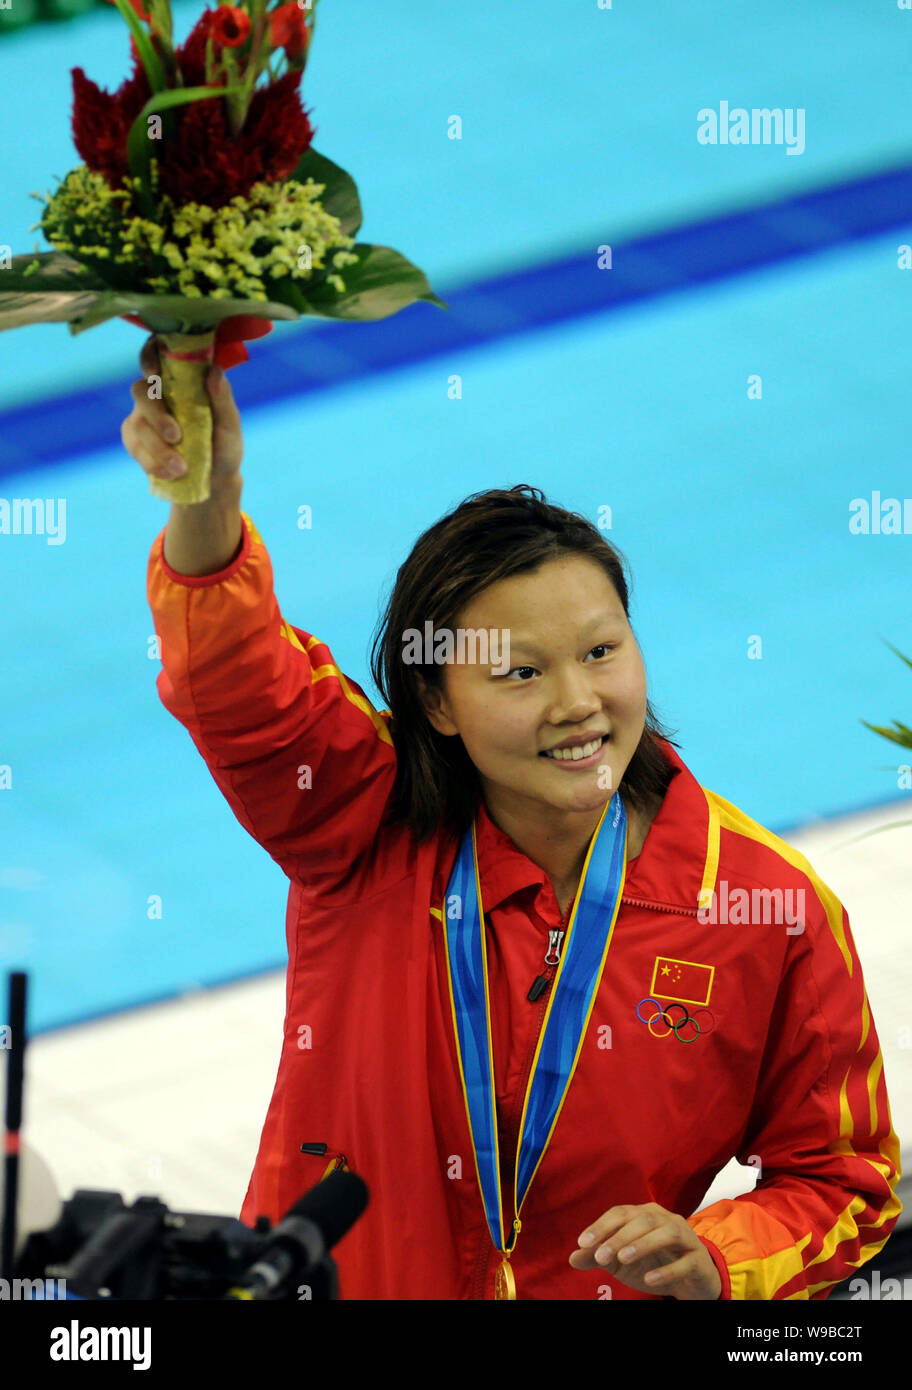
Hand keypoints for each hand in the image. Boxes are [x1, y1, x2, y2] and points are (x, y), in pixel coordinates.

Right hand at [120, 335, 243, 485]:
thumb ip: (222, 398)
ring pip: (137, 424)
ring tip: (181, 468)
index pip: (156, 355)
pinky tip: (169, 473)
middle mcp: (158, 395)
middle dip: (156, 415)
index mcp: (180, 382)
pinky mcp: (136, 440)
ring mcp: (143, 417)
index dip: (149, 357)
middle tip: (176, 436)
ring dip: (157, 448)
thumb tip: (214, 371)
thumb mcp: (230, 425)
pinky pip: (134, 446)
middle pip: (140, 391)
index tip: (155, 374)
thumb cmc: (224, 446)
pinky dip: (151, 461)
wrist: (215, 481)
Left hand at [569, 1202, 721, 1299]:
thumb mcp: (622, 1262)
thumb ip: (599, 1257)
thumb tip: (572, 1258)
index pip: (621, 1213)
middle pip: (642, 1220)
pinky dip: (667, 1270)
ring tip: (622, 1259)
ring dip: (643, 1244)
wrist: (692, 1280)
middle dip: (619, 1237)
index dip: (601, 1225)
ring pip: (666, 1233)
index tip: (583, 1242)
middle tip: (601, 1257)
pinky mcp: (699, 1259)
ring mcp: (685, 1237)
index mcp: (645, 1214)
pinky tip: (649, 1280)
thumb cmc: (653, 1263)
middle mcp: (666, 1219)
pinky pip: (685, 1262)